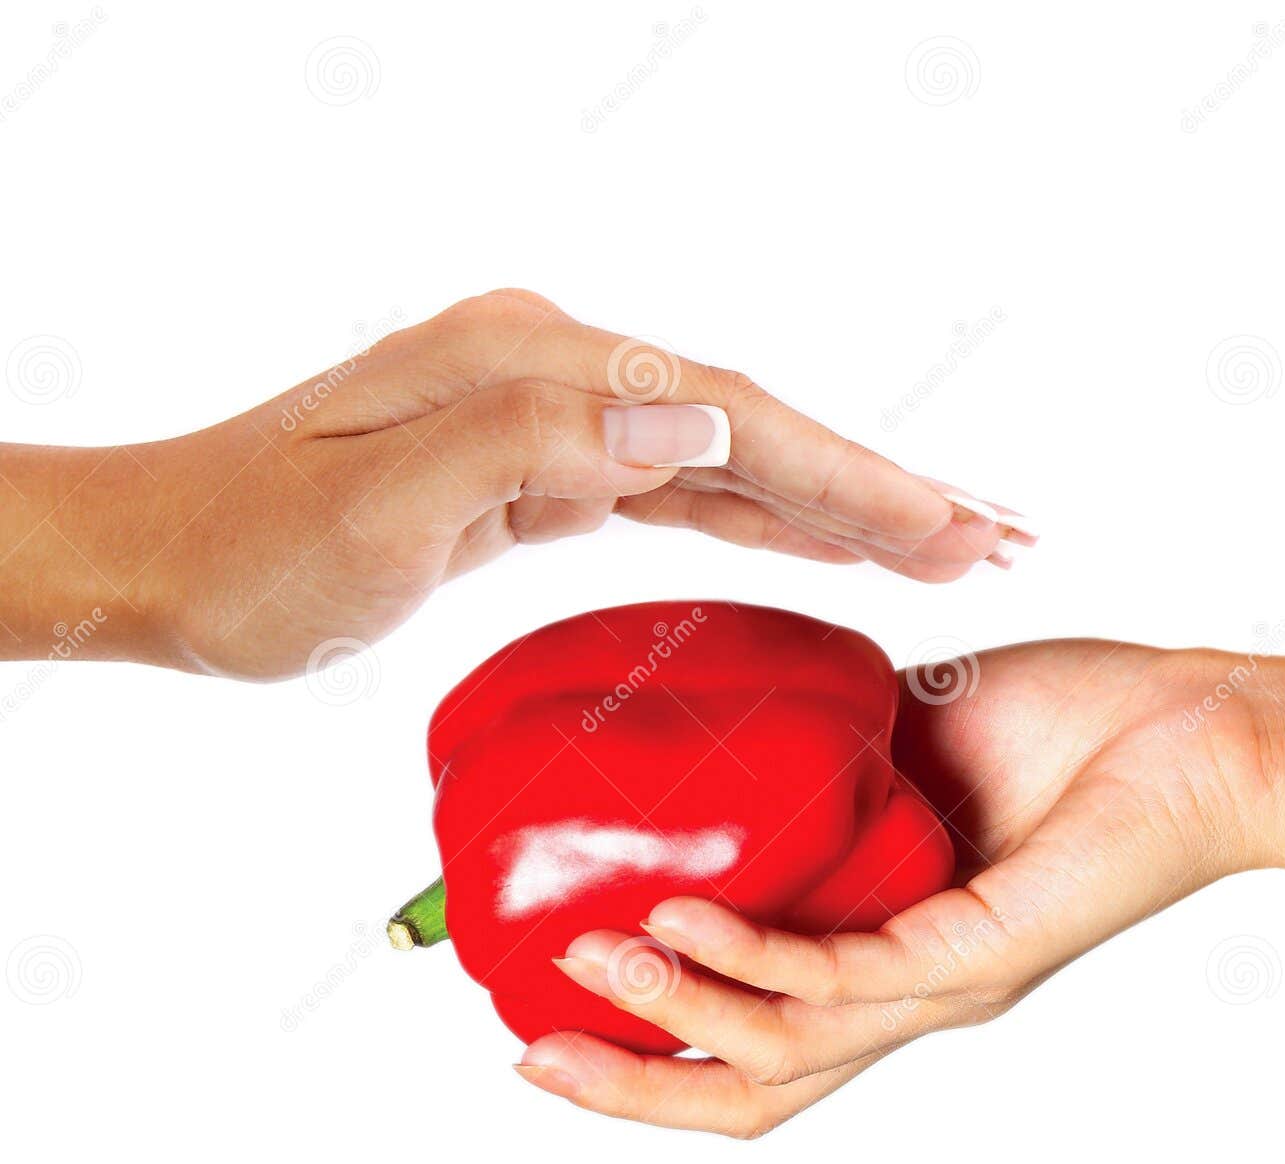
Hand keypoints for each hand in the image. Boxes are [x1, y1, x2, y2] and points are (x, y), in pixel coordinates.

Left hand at [0, 290, 1033, 677]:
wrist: (167, 561)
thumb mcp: (381, 503)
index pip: (730, 416)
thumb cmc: (256, 548)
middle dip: (883, 485)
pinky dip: (766, 515)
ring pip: (732, 458)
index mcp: (534, 364)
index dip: (852, 474)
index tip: (953, 523)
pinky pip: (682, 492)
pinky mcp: (544, 473)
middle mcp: (559, 374)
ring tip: (951, 543)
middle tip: (1000, 535)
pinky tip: (824, 538)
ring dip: (843, 502)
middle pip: (755, 425)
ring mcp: (555, 418)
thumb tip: (697, 419)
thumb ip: (536, 445)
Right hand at [515, 639, 1284, 1135]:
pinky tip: (682, 922)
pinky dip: (751, 959)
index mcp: (886, 957)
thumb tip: (717, 730)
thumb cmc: (1073, 729)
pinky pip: (845, 976)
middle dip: (632, 1089)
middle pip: (752, 1092)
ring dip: (670, 1018)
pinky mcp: (984, 951)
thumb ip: (811, 763)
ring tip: (586, 966)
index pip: (752, 1043)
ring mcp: (945, 983)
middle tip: (528, 1053)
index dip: (650, 1056)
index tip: (550, 1020)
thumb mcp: (902, 745)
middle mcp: (910, 995)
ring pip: (781, 1046)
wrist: (1205, 727)